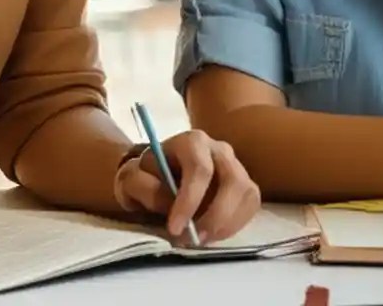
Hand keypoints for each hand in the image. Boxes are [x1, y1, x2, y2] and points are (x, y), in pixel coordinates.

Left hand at [113, 130, 260, 242]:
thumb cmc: (146, 176)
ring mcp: (236, 166)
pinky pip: (251, 205)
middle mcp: (219, 149)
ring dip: (227, 223)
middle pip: (233, 181)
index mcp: (192, 142)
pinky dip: (236, 224)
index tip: (174, 228)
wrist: (158, 176)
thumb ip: (142, 186)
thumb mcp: (131, 179)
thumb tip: (169, 203)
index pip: (200, 169)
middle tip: (195, 240)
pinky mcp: (245, 185)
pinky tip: (215, 234)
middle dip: (216, 215)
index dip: (190, 201)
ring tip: (202, 240)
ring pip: (247, 193)